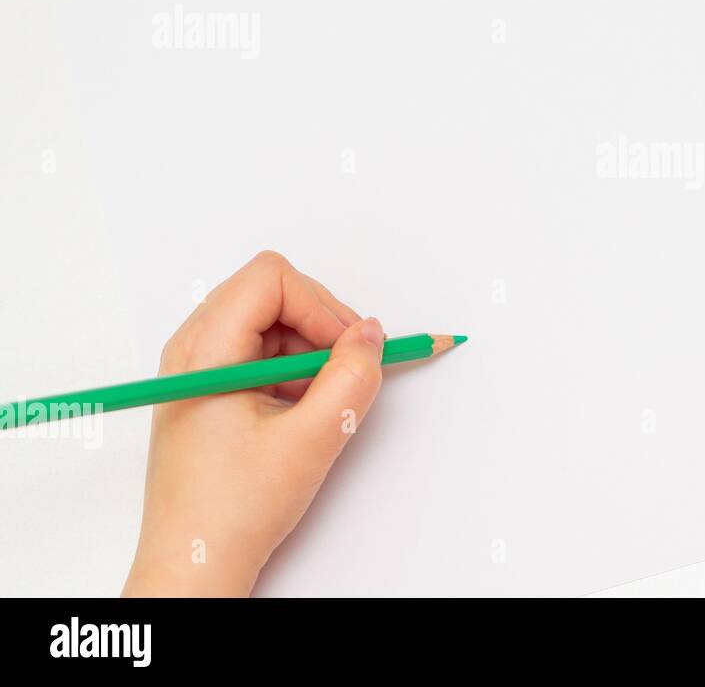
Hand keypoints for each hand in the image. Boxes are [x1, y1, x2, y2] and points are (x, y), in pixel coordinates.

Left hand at [122, 250, 383, 596]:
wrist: (193, 564)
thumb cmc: (231, 511)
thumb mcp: (311, 441)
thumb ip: (351, 378)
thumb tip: (371, 335)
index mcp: (204, 351)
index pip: (271, 279)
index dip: (321, 305)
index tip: (348, 348)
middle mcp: (195, 349)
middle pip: (273, 293)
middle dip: (321, 324)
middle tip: (349, 368)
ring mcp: (202, 367)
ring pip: (273, 322)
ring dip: (311, 351)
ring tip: (321, 402)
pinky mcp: (215, 388)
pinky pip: (265, 352)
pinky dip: (297, 371)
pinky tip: (303, 411)